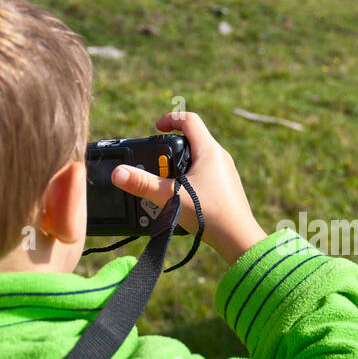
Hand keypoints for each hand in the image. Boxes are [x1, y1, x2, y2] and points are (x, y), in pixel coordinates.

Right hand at [111, 111, 266, 264]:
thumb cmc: (210, 215)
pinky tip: (181, 195)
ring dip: (180, 164)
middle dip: (170, 148)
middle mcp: (220, 157)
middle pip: (192, 139)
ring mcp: (225, 172)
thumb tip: (119, 172)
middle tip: (156, 164)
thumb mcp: (171, 197)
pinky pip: (205, 173)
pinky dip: (190, 177)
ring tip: (166, 182)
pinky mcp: (226, 186)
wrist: (239, 239)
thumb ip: (143, 184)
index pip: (189, 120)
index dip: (170, 119)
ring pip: (198, 157)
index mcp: (209, 150)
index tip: (156, 128)